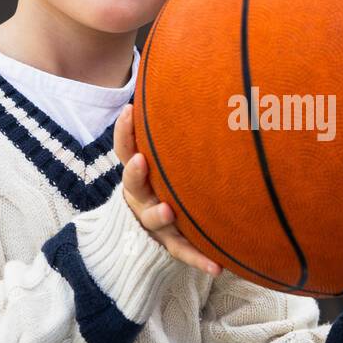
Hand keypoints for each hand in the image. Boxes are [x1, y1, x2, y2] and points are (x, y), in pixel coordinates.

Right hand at [114, 103, 221, 276]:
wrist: (151, 231)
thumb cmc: (165, 182)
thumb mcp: (161, 160)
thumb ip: (169, 133)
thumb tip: (196, 74)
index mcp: (137, 175)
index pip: (125, 150)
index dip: (124, 132)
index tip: (130, 112)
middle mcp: (141, 198)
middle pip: (133, 186)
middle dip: (135, 173)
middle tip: (141, 161)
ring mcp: (154, 223)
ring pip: (152, 220)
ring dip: (158, 215)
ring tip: (167, 211)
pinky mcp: (172, 245)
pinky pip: (184, 252)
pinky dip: (200, 260)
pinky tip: (217, 267)